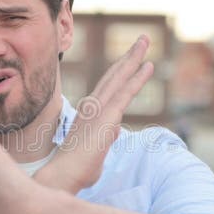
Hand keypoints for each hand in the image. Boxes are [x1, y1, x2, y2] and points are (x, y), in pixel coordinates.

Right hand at [40, 35, 154, 192]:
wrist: (64, 174)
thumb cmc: (78, 169)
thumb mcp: (96, 150)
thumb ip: (105, 138)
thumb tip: (114, 132)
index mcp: (89, 112)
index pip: (108, 86)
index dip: (121, 70)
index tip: (131, 58)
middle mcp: (92, 105)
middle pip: (114, 75)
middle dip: (129, 56)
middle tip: (142, 40)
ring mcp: (99, 109)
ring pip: (120, 77)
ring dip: (134, 58)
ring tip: (145, 40)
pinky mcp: (107, 116)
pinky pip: (126, 92)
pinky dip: (138, 78)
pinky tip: (148, 65)